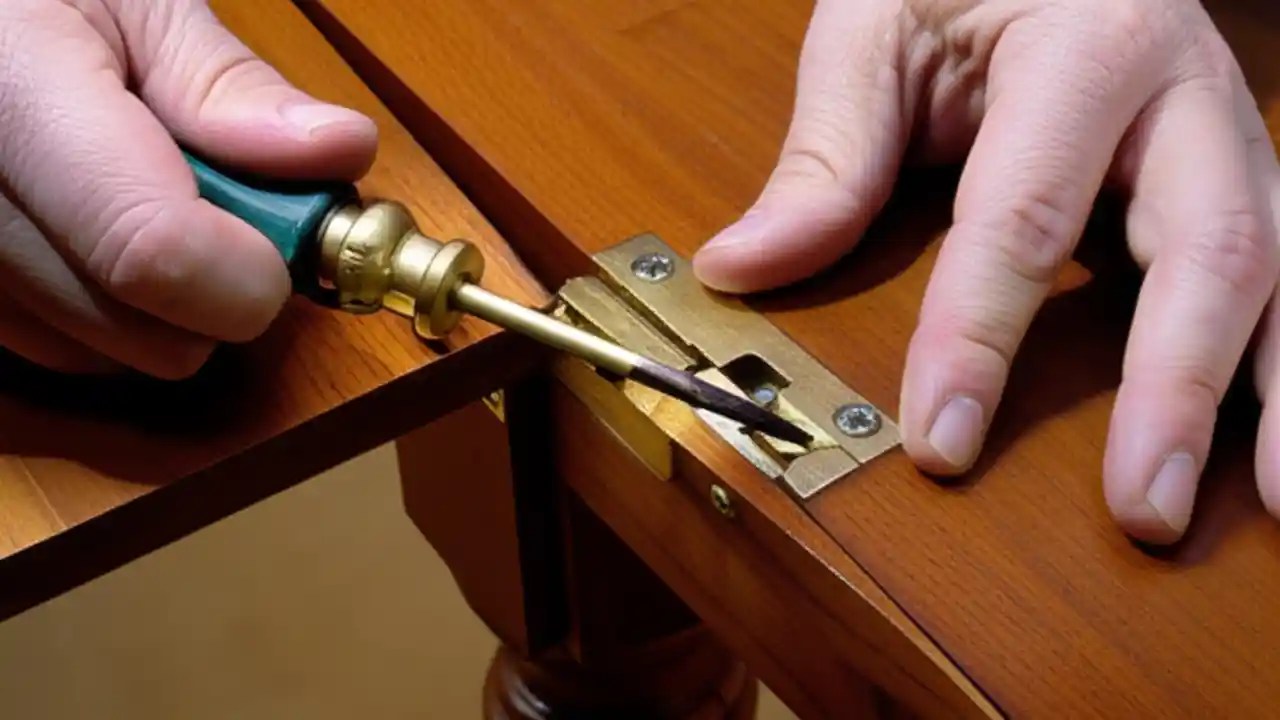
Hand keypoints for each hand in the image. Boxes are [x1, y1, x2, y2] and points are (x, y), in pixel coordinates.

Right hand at [0, 0, 375, 377]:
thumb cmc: (38, 1)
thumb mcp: (136, 5)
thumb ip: (230, 86)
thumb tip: (339, 150)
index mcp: (9, 91)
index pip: (151, 250)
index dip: (246, 275)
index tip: (286, 250)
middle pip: (135, 327)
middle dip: (214, 291)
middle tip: (216, 209)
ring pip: (99, 354)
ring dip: (156, 307)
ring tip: (138, 203)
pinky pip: (52, 348)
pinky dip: (101, 313)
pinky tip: (92, 235)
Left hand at [693, 0, 1279, 543]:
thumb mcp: (879, 30)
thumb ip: (827, 154)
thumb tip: (743, 265)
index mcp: (1085, 43)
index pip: (1024, 211)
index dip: (979, 333)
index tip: (942, 440)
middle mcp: (1183, 90)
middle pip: (1205, 245)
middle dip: (1171, 387)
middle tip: (1141, 508)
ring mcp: (1229, 135)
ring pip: (1274, 269)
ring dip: (1269, 396)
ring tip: (1260, 502)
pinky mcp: (1239, 176)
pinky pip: (1279, 276)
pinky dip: (1277, 368)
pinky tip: (1271, 450)